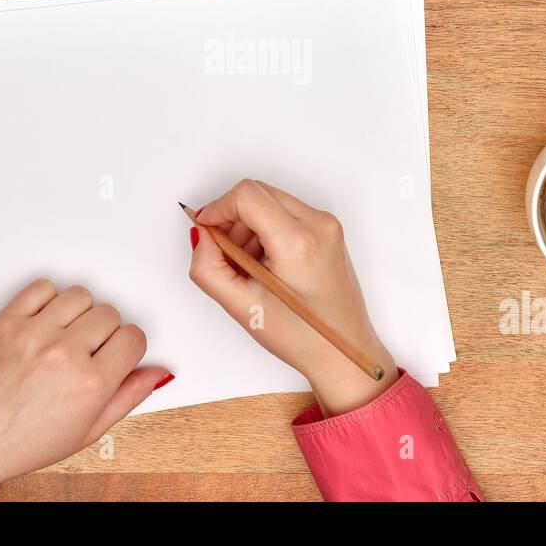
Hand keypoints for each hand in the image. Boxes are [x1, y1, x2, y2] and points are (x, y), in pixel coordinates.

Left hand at [0, 279, 170, 484]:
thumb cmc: (25, 441)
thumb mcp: (89, 431)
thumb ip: (128, 396)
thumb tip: (158, 373)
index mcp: (90, 384)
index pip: (133, 337)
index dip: (128, 347)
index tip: (117, 354)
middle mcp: (64, 355)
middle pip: (109, 314)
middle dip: (104, 332)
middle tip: (87, 352)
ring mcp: (33, 334)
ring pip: (80, 295)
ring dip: (79, 313)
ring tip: (65, 336)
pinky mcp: (7, 321)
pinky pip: (42, 287)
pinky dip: (48, 299)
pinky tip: (45, 322)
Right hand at [188, 180, 398, 415]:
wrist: (344, 353)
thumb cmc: (302, 337)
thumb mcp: (241, 306)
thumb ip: (208, 267)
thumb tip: (202, 236)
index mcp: (298, 242)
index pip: (247, 195)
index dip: (218, 208)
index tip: (206, 229)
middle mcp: (319, 225)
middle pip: (259, 193)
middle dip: (232, 218)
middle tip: (225, 254)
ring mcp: (328, 225)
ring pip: (272, 200)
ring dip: (249, 225)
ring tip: (247, 266)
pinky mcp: (329, 231)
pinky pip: (287, 212)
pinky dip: (267, 229)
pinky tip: (265, 263)